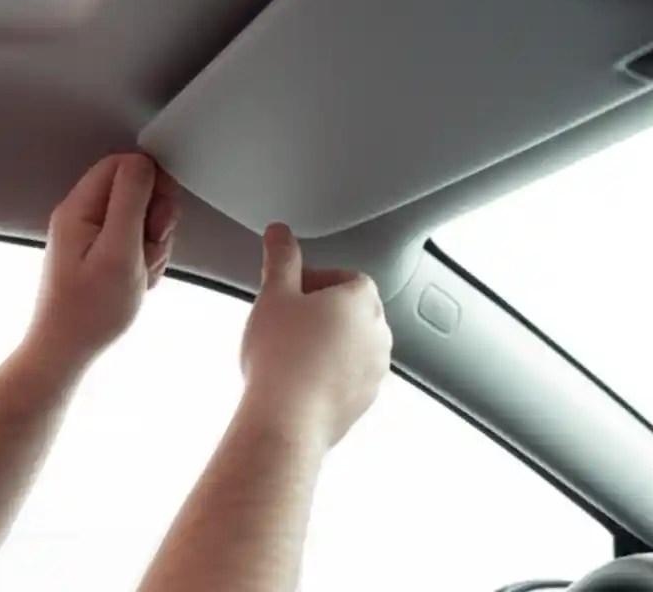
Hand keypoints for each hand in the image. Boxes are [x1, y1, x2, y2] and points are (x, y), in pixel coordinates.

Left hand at [24, 153, 180, 364]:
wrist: (68, 351)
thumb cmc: (91, 309)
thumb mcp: (119, 250)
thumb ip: (131, 201)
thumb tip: (143, 162)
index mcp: (80, 208)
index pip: (121, 165)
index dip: (151, 182)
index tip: (161, 216)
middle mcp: (82, 216)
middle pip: (133, 190)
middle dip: (154, 218)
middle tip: (151, 247)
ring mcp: (90, 236)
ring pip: (138, 218)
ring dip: (152, 243)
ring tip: (141, 271)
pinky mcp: (98, 254)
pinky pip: (133, 241)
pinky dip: (144, 258)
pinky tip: (137, 280)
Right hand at [239, 223, 392, 446]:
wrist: (288, 419)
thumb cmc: (282, 355)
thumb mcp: (274, 295)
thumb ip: (280, 259)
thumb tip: (280, 233)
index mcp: (362, 300)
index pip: (348, 277)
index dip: (317, 280)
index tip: (292, 292)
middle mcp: (378, 333)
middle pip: (352, 310)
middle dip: (323, 311)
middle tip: (287, 320)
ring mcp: (376, 369)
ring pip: (352, 345)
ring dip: (328, 343)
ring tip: (291, 352)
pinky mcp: (365, 400)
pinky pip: (349, 376)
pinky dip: (330, 373)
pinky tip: (298, 380)